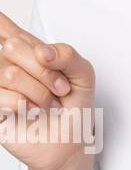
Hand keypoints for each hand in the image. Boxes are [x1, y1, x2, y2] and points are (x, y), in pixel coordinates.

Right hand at [0, 11, 96, 169]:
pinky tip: (32, 111)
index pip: (5, 28)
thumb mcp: (83, 74)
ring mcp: (0, 85)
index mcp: (31, 51)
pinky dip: (25, 104)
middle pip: (14, 46)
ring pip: (10, 72)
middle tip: (60, 88)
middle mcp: (11, 64)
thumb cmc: (75, 105)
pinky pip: (2, 95)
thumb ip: (68, 55)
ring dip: (39, 91)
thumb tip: (42, 51)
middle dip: (45, 70)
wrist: (70, 141)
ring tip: (48, 103)